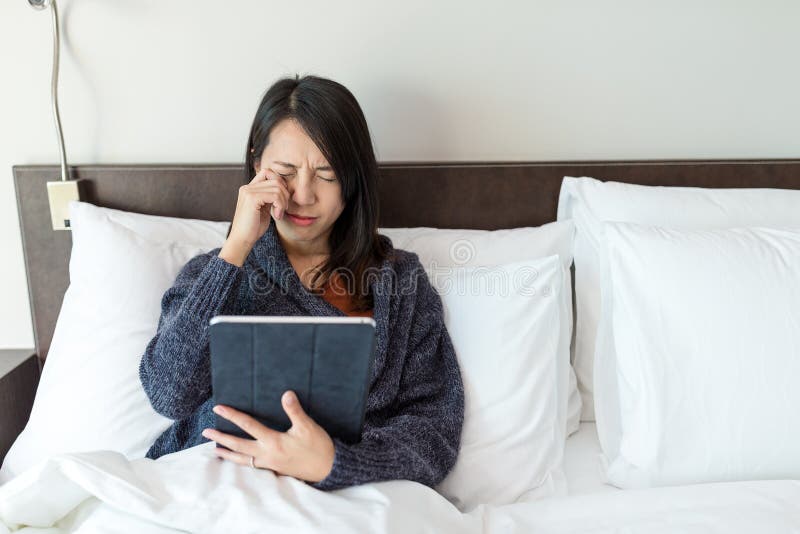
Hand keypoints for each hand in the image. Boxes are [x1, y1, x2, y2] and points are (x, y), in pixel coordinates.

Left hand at [201, 390, 335, 483]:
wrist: (328, 469)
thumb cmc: (318, 447)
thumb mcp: (307, 427)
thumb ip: (294, 410)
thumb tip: (286, 393)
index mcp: (273, 442)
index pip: (248, 426)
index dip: (232, 415)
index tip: (219, 408)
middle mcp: (267, 454)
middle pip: (238, 445)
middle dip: (221, 438)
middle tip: (206, 432)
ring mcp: (269, 464)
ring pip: (242, 459)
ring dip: (227, 453)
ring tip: (215, 450)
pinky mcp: (274, 469)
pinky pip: (251, 466)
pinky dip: (240, 462)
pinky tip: (238, 460)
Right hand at [227, 167, 290, 250]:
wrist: (242, 240)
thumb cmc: (253, 228)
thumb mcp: (264, 209)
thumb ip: (270, 197)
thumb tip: (284, 189)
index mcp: (249, 189)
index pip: (268, 172)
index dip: (279, 183)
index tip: (282, 199)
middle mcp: (247, 187)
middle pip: (275, 179)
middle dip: (284, 194)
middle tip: (283, 209)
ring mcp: (248, 192)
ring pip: (277, 187)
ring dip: (283, 202)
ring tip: (279, 213)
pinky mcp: (252, 198)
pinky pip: (275, 195)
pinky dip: (280, 205)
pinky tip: (277, 215)